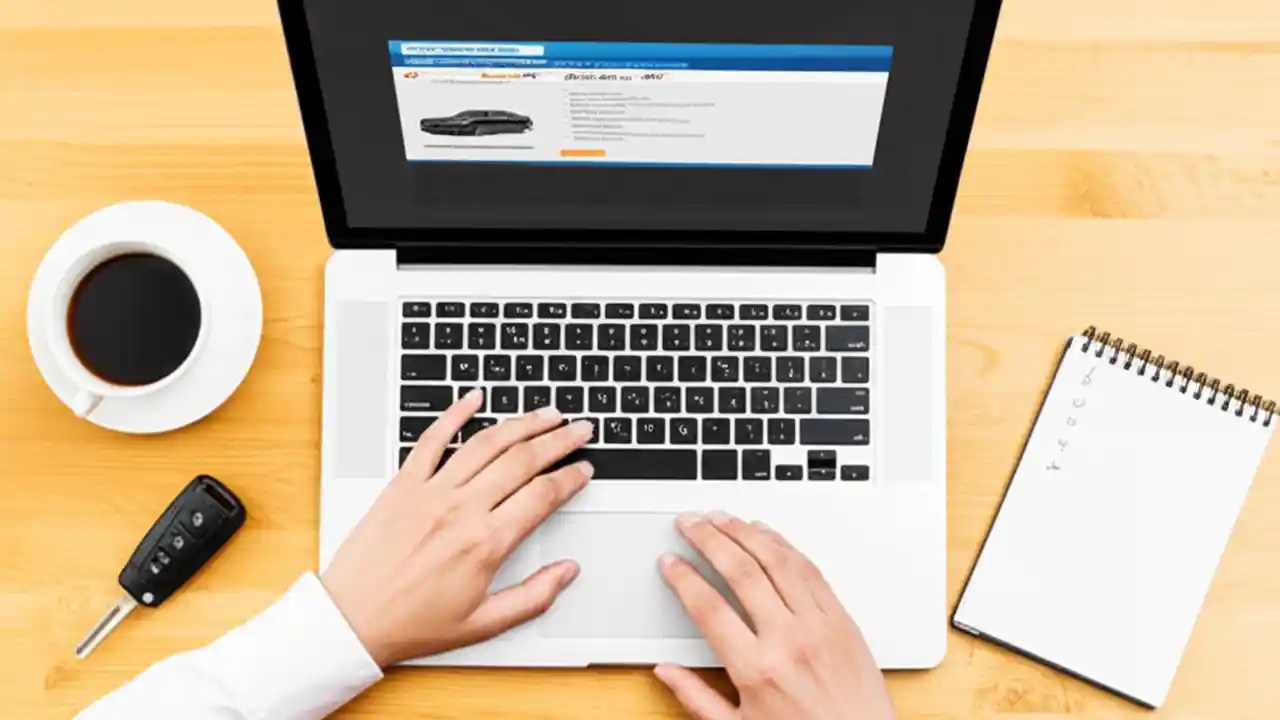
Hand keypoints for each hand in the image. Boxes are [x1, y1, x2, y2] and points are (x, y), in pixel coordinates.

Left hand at [321, 390, 594, 666]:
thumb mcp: (483, 623)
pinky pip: (432, 439)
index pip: (543, 496)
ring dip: (521, 423)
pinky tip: (473, 398)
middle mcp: (461, 510)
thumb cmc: (412, 624)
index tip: (584, 469)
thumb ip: (534, 596)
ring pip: (486, 443)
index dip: (571, 478)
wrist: (351, 620)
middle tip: (580, 429)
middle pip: (522, 460)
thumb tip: (567, 571)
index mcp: (486, 544)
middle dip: (558, 440)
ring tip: (545, 414)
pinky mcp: (402, 484)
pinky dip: (454, 414)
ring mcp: (431, 492)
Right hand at [655, 512, 894, 719]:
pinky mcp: (842, 619)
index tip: (670, 562)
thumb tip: (665, 670)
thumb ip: (696, 697)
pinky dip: (784, 545)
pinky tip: (766, 534)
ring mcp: (818, 625)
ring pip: (777, 561)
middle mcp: (788, 640)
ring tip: (721, 517)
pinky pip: (811, 570)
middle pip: (741, 571)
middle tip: (689, 522)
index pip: (709, 607)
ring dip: (745, 532)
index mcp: (756, 669)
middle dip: (709, 538)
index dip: (683, 578)